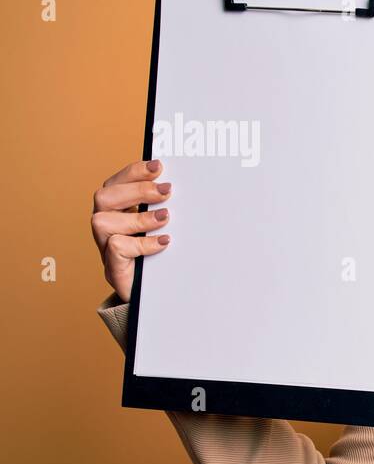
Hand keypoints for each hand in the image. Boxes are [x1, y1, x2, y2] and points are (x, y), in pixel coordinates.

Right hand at [91, 158, 172, 303]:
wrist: (156, 298)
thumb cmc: (161, 258)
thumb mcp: (164, 229)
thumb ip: (164, 210)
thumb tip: (181, 188)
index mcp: (116, 211)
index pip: (115, 183)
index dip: (133, 172)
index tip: (158, 165)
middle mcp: (105, 226)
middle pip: (104, 197)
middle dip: (136, 189)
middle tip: (166, 191)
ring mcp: (105, 247)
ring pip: (102, 221)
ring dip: (138, 216)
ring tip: (165, 218)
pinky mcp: (113, 268)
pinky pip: (116, 247)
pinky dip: (141, 242)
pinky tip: (163, 242)